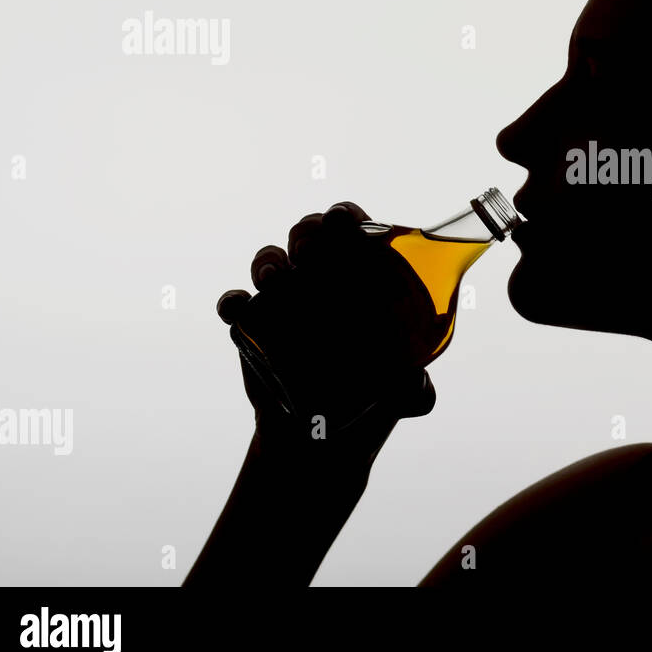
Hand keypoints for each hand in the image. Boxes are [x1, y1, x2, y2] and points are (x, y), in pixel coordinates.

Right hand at [216, 202, 442, 457]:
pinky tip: (238, 308)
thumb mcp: (400, 390)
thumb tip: (418, 391)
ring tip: (274, 280)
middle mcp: (323, 278)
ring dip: (268, 262)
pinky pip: (237, 304)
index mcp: (363, 276)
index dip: (345, 217)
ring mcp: (288, 298)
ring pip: (271, 260)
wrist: (322, 434)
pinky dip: (233, 302)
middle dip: (306, 232)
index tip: (341, 221)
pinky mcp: (255, 326)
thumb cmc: (371, 394)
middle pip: (310, 233)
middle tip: (309, 254)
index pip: (353, 229)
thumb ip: (413, 389)